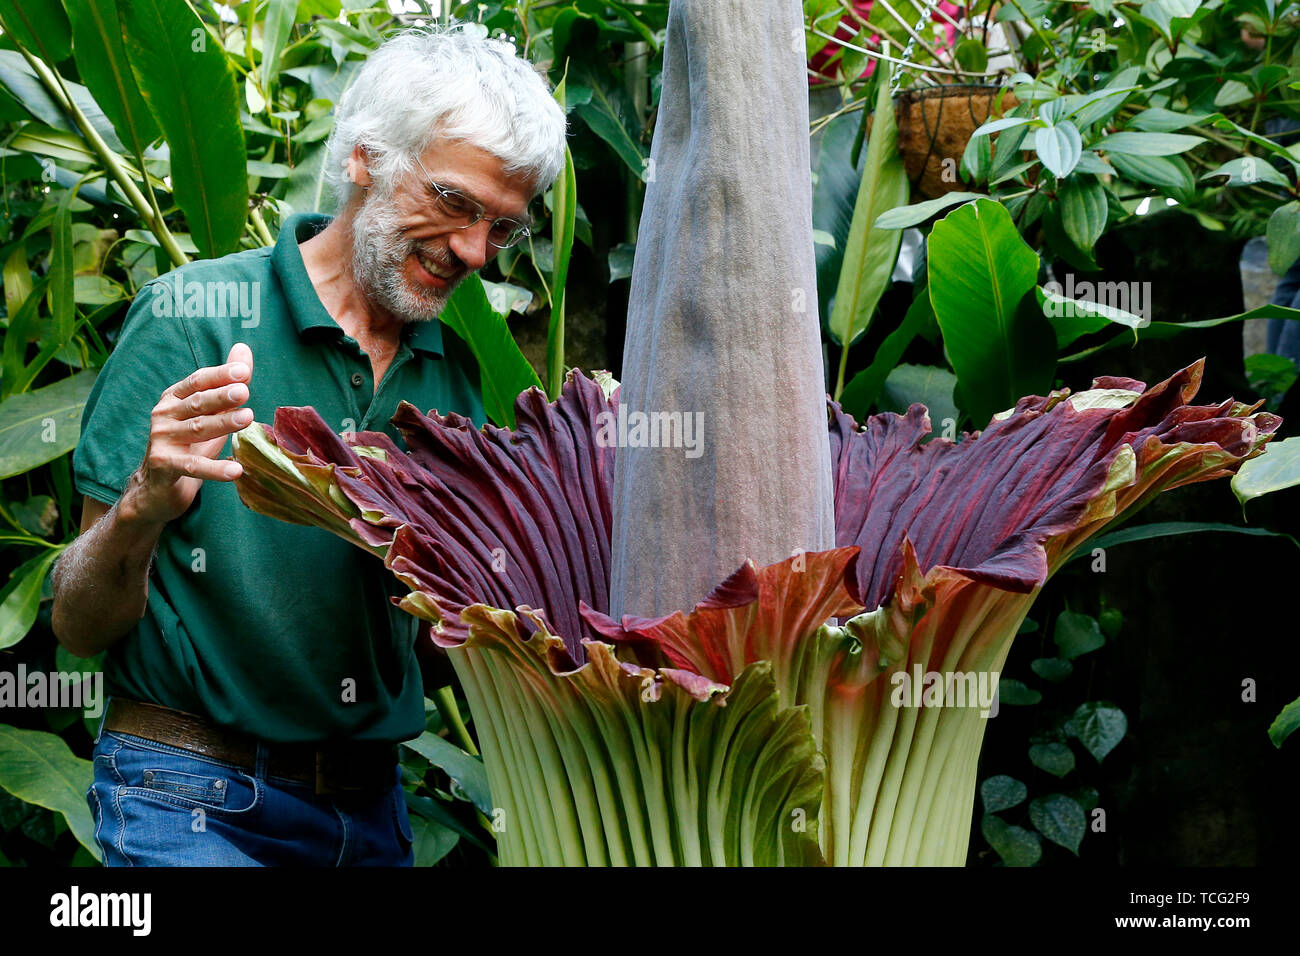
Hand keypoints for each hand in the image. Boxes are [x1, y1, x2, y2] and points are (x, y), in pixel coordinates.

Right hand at [121, 343, 254, 525]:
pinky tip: (236, 470)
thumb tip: (243, 350)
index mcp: (174, 398)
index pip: (197, 381)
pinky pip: (193, 466)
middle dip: (221, 396)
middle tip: (244, 391)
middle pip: (196, 403)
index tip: (243, 370)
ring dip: (222, 424)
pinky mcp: (164, 465)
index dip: (219, 375)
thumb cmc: (189, 445)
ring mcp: (161, 439)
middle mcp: (164, 415)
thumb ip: (226, 384)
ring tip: (247, 418)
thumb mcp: (209, 413)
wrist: (158, 487)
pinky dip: (215, 469)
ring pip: (196, 430)